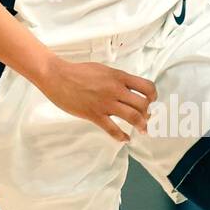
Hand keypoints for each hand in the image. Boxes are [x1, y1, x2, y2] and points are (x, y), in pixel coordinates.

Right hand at [40, 56, 156, 142]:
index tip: (151, 101)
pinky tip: (125, 139)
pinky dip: (122, 137)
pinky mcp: (94, 115)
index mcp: (118, 76)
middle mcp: (115, 89)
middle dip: (148, 113)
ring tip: (142, 130)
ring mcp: (105, 103)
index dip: (153, 96)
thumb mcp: (103, 70)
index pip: (146, 86)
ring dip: (141, 126)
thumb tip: (129, 90)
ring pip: (132, 117)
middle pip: (142, 105)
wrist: (57, 76)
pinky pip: (113, 130)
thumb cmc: (78, 72)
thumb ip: (117, 79)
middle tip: (146, 118)